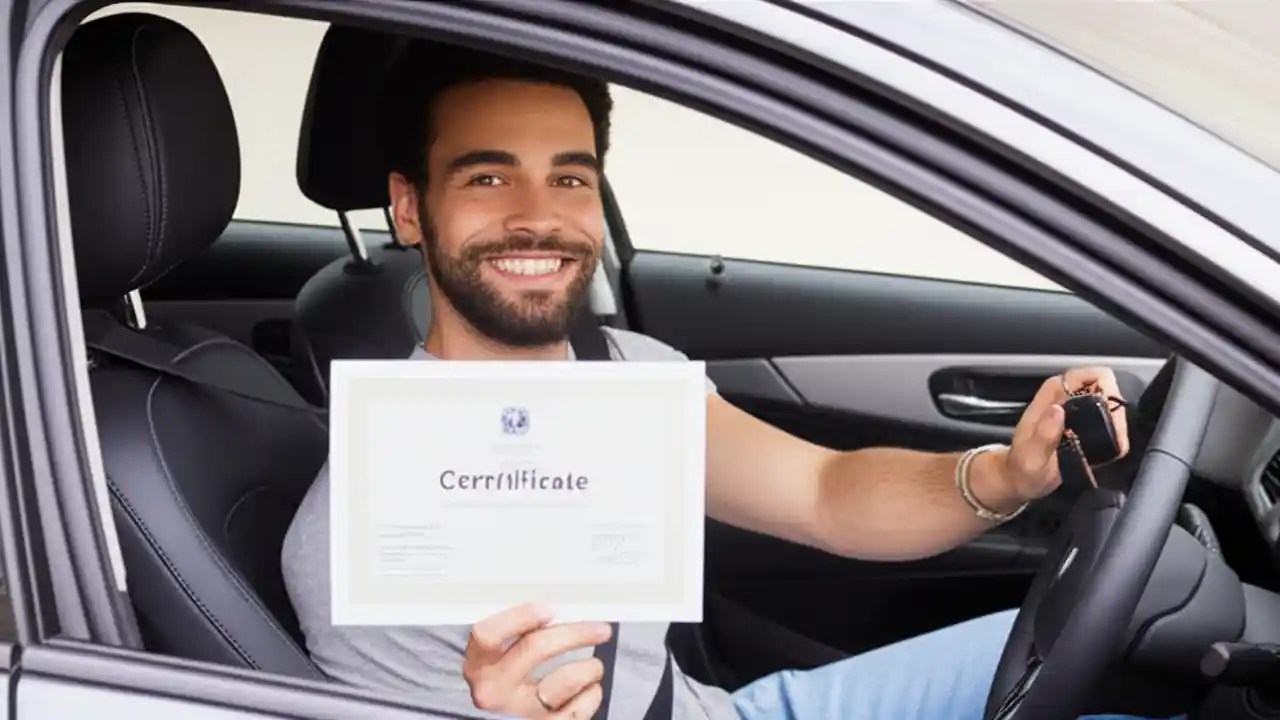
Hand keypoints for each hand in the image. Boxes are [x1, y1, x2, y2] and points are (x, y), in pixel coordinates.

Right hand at [463, 603, 611, 717]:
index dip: (519, 617)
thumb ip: (520, 633)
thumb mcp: (499, 656)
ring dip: (588, 668)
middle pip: (535, 648)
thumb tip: (560, 610)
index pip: (489, 634)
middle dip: (574, 632)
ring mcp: (518, 711)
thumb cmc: (508, 678)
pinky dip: (591, 695)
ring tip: (593, 666)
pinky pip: (577, 709)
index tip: (548, 608)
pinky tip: (589, 687)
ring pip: (564, 680)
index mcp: (480, 662)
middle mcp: (495, 688)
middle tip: (599, 629)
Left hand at [1001, 366, 1130, 502]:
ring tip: (1114, 449)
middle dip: (1115, 413)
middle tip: (1115, 440)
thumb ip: (1043, 435)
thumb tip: (1057, 411)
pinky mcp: (1083, 426)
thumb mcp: (1030, 456)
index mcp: (1051, 396)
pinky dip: (1115, 435)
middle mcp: (1066, 398)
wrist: (1019, 480)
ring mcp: (1076, 411)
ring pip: (1110, 406)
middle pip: (1106, 389)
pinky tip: (1110, 452)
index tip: (1112, 415)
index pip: (1087, 375)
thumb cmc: (1021, 468)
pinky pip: (1108, 422)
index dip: (1106, 387)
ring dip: (1118, 427)